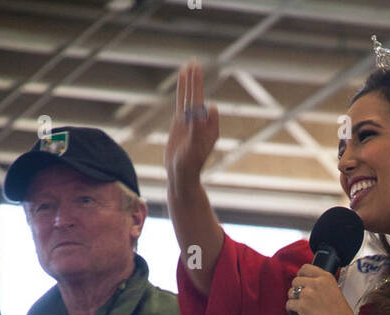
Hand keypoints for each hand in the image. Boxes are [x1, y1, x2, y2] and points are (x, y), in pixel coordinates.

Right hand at [165, 61, 219, 185]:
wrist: (181, 177)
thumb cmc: (189, 167)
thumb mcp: (194, 149)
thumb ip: (199, 129)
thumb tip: (208, 110)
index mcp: (205, 127)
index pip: (200, 102)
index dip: (198, 88)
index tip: (196, 72)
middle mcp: (199, 122)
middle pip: (196, 96)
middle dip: (195, 80)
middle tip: (194, 62)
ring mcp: (190, 121)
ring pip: (189, 97)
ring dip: (189, 82)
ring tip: (189, 65)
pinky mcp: (181, 123)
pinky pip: (181, 103)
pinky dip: (182, 90)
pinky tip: (182, 80)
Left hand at [285, 264, 363, 314]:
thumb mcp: (335, 291)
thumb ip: (322, 285)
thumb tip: (308, 284)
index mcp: (326, 277)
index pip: (306, 268)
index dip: (301, 275)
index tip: (301, 281)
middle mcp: (316, 283)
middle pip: (296, 280)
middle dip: (296, 289)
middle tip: (301, 298)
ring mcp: (308, 294)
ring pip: (291, 292)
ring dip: (293, 299)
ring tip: (300, 306)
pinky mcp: (302, 307)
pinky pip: (289, 304)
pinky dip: (290, 310)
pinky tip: (296, 313)